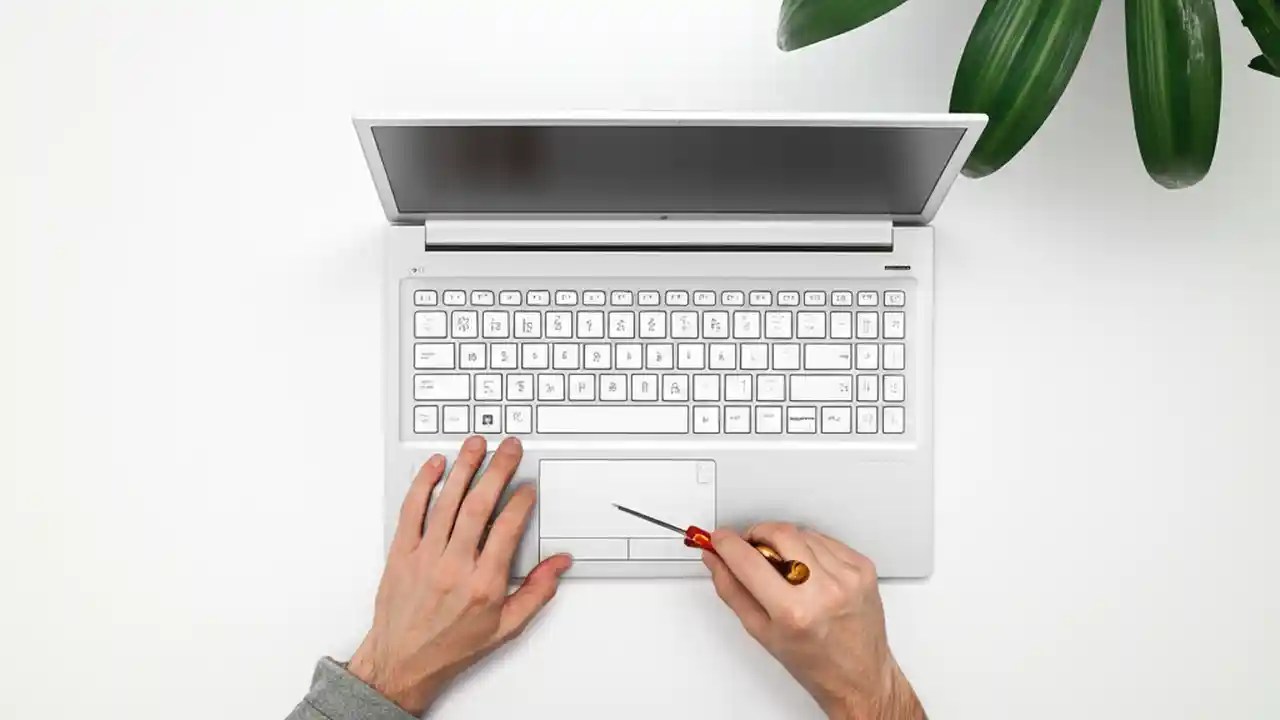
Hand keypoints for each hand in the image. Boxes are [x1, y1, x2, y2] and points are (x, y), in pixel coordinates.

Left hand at [348, 436, 570, 714]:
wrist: (403, 662)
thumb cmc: (452, 645)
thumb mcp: (506, 627)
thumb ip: (537, 592)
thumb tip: (559, 564)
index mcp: (483, 584)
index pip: (507, 529)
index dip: (520, 501)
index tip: (527, 488)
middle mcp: (453, 566)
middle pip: (478, 505)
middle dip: (497, 470)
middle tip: (509, 448)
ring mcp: (424, 557)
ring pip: (446, 501)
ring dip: (463, 467)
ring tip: (476, 444)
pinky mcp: (401, 553)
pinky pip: (411, 510)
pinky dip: (422, 484)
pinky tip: (434, 466)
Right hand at [703, 524, 923, 719]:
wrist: (860, 676)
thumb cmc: (813, 662)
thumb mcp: (762, 632)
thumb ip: (732, 591)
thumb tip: (715, 558)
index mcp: (793, 612)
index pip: (748, 561)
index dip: (727, 544)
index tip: (719, 539)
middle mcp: (823, 590)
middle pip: (779, 533)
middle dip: (758, 534)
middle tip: (752, 549)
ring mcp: (847, 576)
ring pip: (803, 533)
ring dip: (785, 542)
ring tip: (785, 568)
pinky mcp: (863, 568)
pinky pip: (826, 540)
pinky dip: (810, 548)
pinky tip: (809, 570)